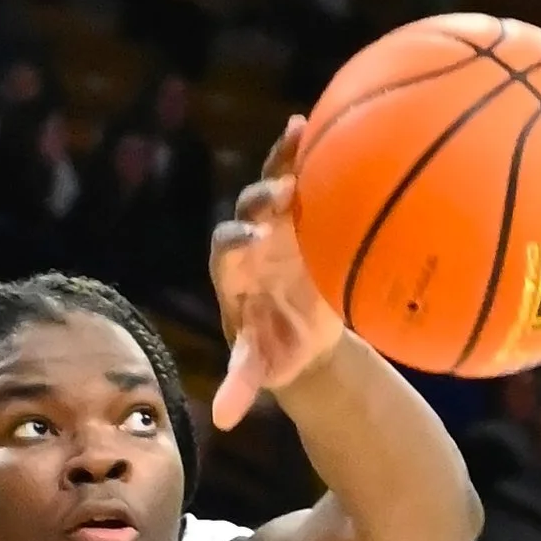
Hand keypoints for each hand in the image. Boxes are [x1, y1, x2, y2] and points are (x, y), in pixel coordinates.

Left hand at [209, 117, 347, 430]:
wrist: (301, 334)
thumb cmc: (276, 351)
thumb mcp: (260, 370)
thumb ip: (241, 384)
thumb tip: (220, 420)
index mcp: (234, 275)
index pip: (225, 252)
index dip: (235, 245)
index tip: (253, 243)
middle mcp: (251, 242)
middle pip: (246, 212)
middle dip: (259, 201)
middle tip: (280, 194)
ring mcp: (277, 222)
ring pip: (274, 183)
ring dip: (284, 160)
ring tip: (299, 132)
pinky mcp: (305, 210)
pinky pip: (304, 174)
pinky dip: (308, 150)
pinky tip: (319, 121)